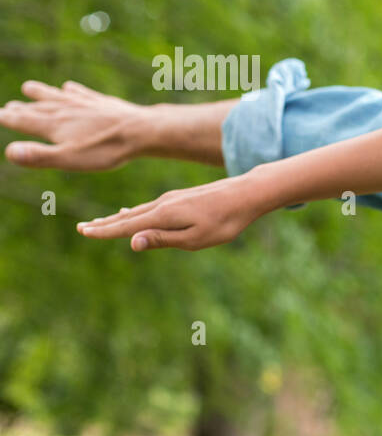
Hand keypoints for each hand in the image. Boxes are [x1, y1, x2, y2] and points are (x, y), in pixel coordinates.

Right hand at [1, 80, 147, 170]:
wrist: (141, 130)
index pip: (23, 121)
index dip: (7, 119)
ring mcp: (85, 104)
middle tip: (8, 106)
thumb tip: (10, 152)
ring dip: (42, 93)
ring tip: (29, 88)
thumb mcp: (69, 159)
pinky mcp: (103, 102)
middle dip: (21, 108)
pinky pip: (82, 94)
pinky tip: (69, 87)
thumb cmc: (106, 149)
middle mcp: (66, 111)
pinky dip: (72, 90)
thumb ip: (39, 156)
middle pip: (38, 108)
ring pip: (57, 97)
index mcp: (54, 126)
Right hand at [75, 173, 272, 250]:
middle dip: (104, 224)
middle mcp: (163, 204)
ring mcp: (172, 199)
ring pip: (138, 211)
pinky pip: (150, 207)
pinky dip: (135, 212)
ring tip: (100, 223)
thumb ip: (163, 240)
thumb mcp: (196, 238)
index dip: (105, 231)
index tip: (84, 232)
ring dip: (117, 218)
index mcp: (164, 215)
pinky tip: (131, 213)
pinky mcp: (181, 197)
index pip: (127, 226)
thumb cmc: (225, 221)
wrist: (247, 193)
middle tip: (81, 228)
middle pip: (127, 217)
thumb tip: (132, 242)